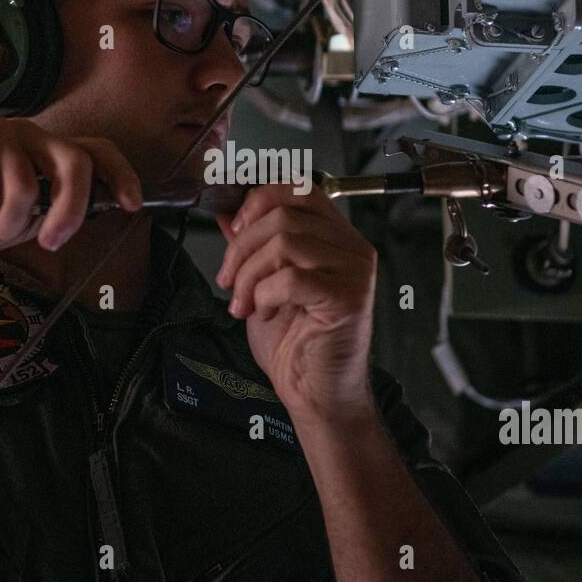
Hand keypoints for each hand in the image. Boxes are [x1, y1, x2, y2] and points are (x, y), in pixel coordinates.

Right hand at [0, 116, 141, 253]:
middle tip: (52, 242)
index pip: (95, 150)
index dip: (120, 175)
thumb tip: (73, 219)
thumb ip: (38, 215)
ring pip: (25, 192)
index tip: (131, 204)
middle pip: (75, 165)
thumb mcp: (3, 221)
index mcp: (43, 153)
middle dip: (70, 211)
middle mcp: (28, 135)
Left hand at [214, 183, 377, 423]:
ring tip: (245, 304)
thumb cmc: (296, 344)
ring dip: (249, 275)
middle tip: (229, 281)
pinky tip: (265, 313)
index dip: (258, 200)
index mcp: (334, 236)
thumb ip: (251, 245)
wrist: (315, 393)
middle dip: (242, 248)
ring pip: (284, 242)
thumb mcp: (262, 283)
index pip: (298, 188)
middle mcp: (350, 247)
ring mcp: (354, 271)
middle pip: (283, 214)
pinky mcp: (349, 297)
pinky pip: (291, 277)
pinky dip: (265, 295)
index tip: (233, 229)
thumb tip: (227, 212)